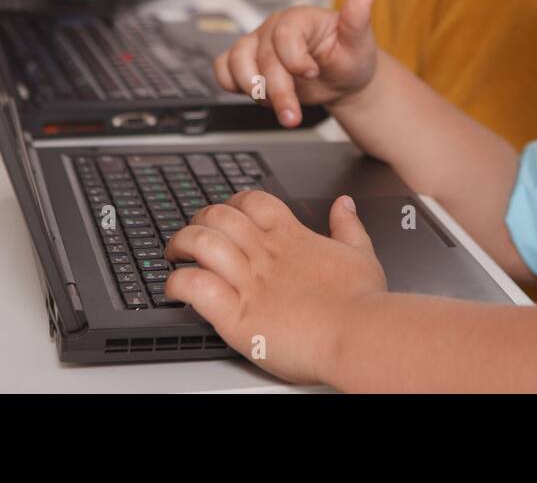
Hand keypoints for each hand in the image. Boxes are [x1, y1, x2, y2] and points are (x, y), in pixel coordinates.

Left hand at [164, 190, 387, 384]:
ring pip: (200, 242)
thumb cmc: (362, 302)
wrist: (358, 334)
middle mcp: (266, 254)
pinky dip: (176, 282)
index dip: (233, 202)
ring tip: (175, 255)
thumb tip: (344, 204)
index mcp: (292, 238)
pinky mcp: (236, 315)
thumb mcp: (361, 253)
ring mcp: (249, 282)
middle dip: (199, 220)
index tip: (226, 213)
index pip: (253, 201)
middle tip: (192, 234)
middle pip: (219, 215)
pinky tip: (175, 288)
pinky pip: (194, 286)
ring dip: (181, 244)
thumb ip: (348, 226)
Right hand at [213, 0, 378, 126]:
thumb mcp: (359, 42)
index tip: (312, 73)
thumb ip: (357, 20)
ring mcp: (257, 44)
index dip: (294, 58)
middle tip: (293, 116)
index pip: (284, 34)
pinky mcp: (247, 62)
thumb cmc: (349, 57)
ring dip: (253, 91)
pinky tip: (256, 96)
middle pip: (263, 58)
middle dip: (278, 91)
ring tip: (276, 109)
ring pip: (236, 61)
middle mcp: (274, 28)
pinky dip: (231, 84)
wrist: (341, 79)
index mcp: (300, 18)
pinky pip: (223, 68)